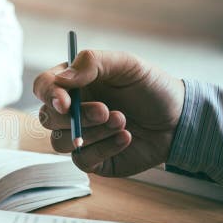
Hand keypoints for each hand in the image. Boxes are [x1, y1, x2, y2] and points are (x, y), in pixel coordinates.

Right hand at [34, 50, 184, 176]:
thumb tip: (62, 79)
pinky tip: (126, 138)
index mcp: (73, 84)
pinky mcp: (92, 159)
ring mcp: (80, 136)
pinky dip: (104, 149)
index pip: (43, 87)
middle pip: (47, 117)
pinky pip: (81, 160)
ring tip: (123, 122)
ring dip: (93, 133)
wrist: (179, 119)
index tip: (65, 101)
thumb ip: (92, 63)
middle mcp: (71, 110)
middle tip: (106, 111)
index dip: (48, 94)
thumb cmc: (151, 87)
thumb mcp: (127, 64)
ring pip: (61, 142)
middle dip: (77, 117)